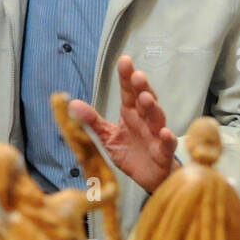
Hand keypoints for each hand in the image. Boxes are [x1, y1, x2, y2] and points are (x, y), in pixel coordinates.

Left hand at [67, 55, 178, 192]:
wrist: (149, 178)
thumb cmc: (131, 153)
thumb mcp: (107, 136)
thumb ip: (91, 120)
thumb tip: (72, 104)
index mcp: (131, 114)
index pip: (128, 92)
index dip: (127, 77)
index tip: (124, 60)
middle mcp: (145, 121)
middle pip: (144, 100)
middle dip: (141, 87)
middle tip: (137, 76)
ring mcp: (156, 136)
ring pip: (157, 118)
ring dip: (152, 107)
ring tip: (146, 98)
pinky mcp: (163, 154)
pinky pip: (167, 145)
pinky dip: (167, 139)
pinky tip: (164, 132)